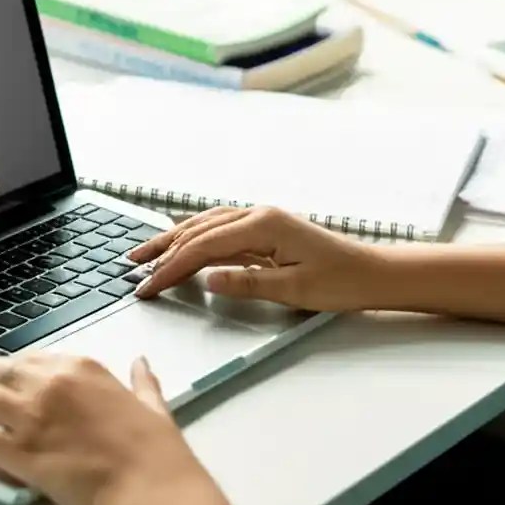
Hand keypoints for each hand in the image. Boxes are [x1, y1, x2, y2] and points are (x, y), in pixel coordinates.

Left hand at [0, 354, 239, 504]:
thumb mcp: (152, 406)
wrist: (151, 488)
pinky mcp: (20, 451)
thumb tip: (142, 365)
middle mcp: (51, 384)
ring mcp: (33, 416)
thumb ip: (142, 382)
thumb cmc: (155, 454)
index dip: (1, 370)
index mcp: (81, 368)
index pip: (26, 359)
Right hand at [127, 206, 383, 311]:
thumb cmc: (341, 282)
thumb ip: (247, 282)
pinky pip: (219, 227)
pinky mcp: (265, 227)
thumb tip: (208, 278)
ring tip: (145, 253)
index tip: (147, 286)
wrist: (373, 273)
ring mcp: (261, 218)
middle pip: (197, 229)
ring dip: (173, 238)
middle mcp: (258, 214)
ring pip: (205, 224)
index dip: (171, 267)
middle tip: (131, 266)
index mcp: (263, 226)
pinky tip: (182, 241)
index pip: (203, 246)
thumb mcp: (294, 290)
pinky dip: (194, 235)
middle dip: (161, 248)